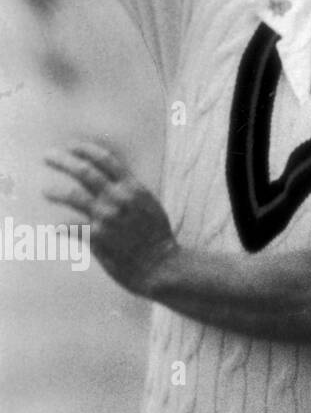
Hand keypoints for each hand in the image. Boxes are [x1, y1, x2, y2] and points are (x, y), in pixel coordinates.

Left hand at [43, 141, 176, 296]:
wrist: (162, 265)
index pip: (105, 160)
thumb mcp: (150, 205)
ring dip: (55, 191)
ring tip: (46, 191)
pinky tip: (55, 229)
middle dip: (62, 161)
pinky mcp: (98, 237)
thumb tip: (115, 182)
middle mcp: (118, 198)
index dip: (85, 150)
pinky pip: (72, 227)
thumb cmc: (158, 237)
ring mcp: (107, 216)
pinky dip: (61, 227)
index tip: (70, 147)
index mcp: (133, 188)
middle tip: (48, 156)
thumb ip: (131, 192)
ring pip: (73, 195)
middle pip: (84, 171)